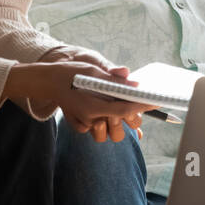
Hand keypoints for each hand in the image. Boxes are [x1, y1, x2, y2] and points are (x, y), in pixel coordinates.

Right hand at [5, 62, 154, 141]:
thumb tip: (135, 84)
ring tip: (117, 110)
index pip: (125, 110)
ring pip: (107, 134)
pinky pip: (95, 130)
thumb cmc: (72, 73)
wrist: (48, 80)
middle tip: (133, 105)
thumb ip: (114, 79)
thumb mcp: (94, 71)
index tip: (155, 103)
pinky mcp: (80, 125)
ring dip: (114, 125)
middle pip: (118, 130)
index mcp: (94, 106)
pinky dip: (102, 123)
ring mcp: (84, 124)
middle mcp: (89, 119)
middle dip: (128, 121)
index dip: (142, 107)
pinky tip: (103, 112)